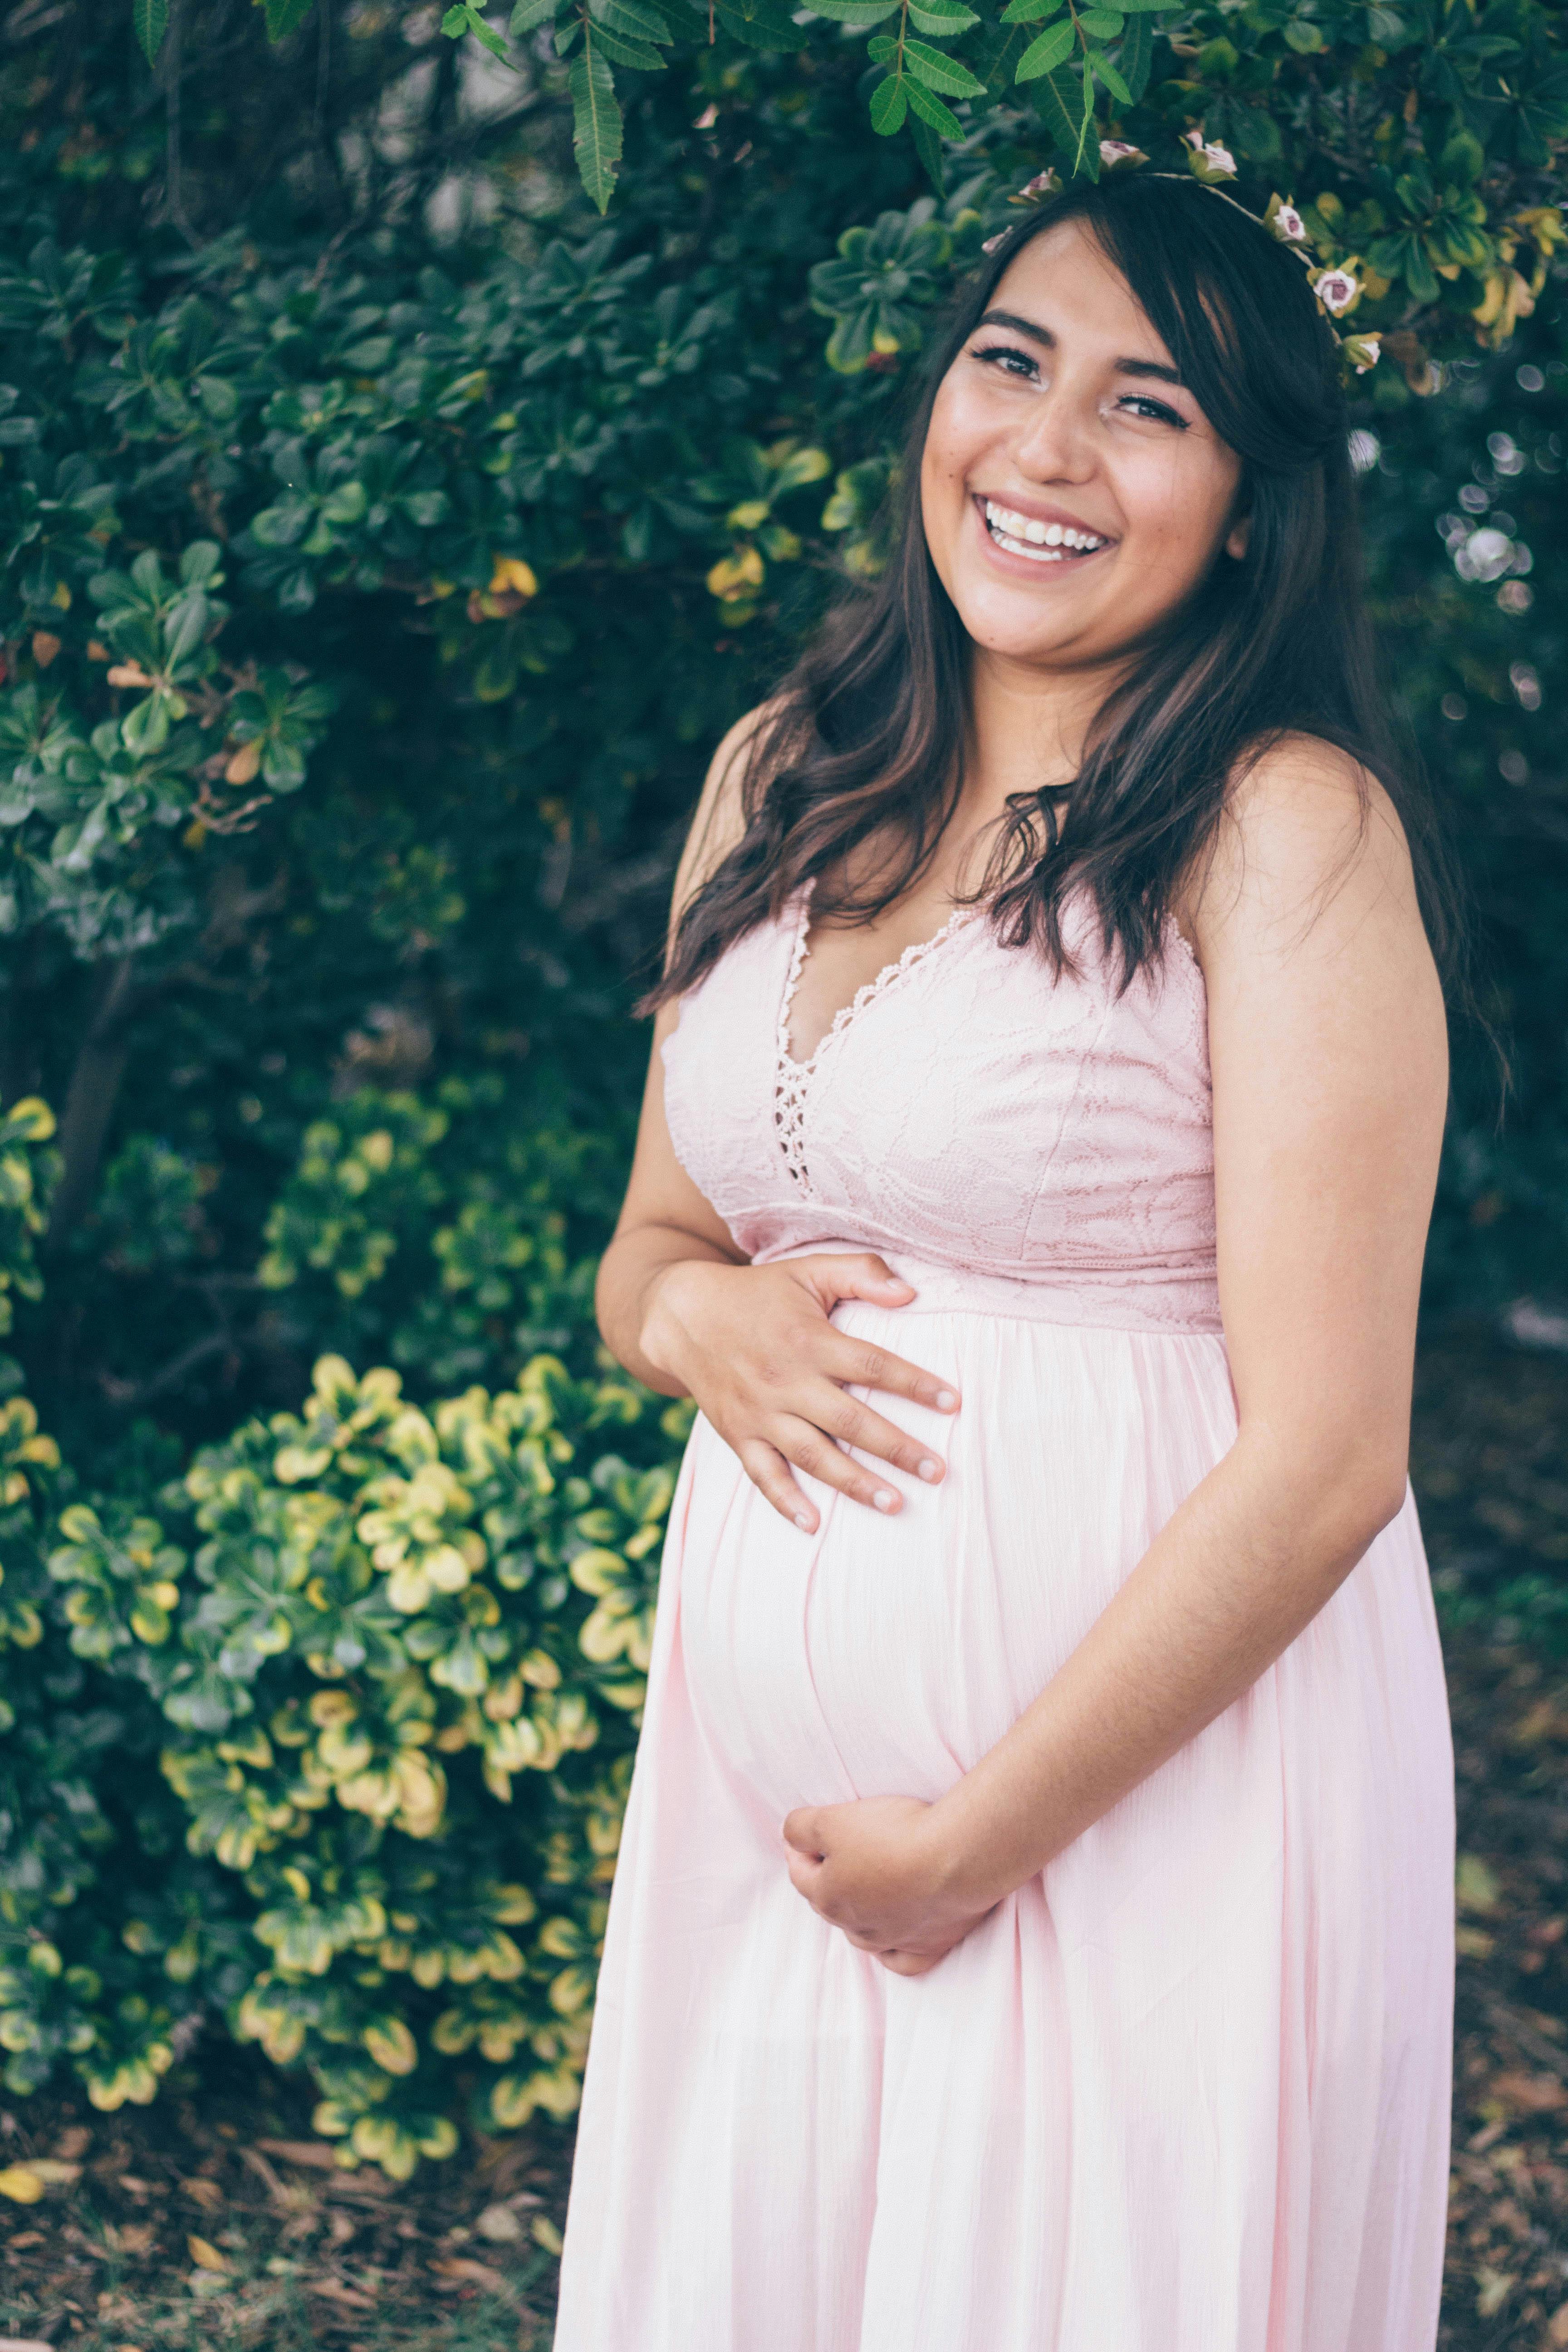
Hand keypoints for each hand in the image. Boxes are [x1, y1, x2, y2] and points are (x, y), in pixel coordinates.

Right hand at [639, 1252, 959, 1532]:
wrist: (683, 1316)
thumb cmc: (758, 1293)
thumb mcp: (808, 1269)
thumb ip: (860, 1273)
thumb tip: (911, 1293)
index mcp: (809, 1340)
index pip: (873, 1365)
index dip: (915, 1384)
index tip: (954, 1403)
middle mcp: (786, 1380)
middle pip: (850, 1420)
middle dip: (897, 1448)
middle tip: (938, 1472)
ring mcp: (760, 1412)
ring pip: (813, 1455)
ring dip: (854, 1482)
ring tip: (894, 1504)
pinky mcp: (738, 1434)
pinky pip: (763, 1474)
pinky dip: (785, 1501)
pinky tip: (814, 1525)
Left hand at [781, 1794, 995, 1975]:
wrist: (956, 1859)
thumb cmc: (893, 1836)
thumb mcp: (832, 1820)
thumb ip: (800, 1828)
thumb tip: (790, 1839)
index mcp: (829, 1897)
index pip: (800, 1874)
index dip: (797, 1850)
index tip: (800, 1836)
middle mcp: (857, 1927)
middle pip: (831, 1903)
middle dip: (826, 1880)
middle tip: (830, 1856)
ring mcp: (894, 1941)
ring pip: (863, 1934)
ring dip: (857, 1913)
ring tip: (862, 1891)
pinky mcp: (931, 1946)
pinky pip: (903, 1960)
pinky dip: (893, 1950)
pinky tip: (893, 1941)